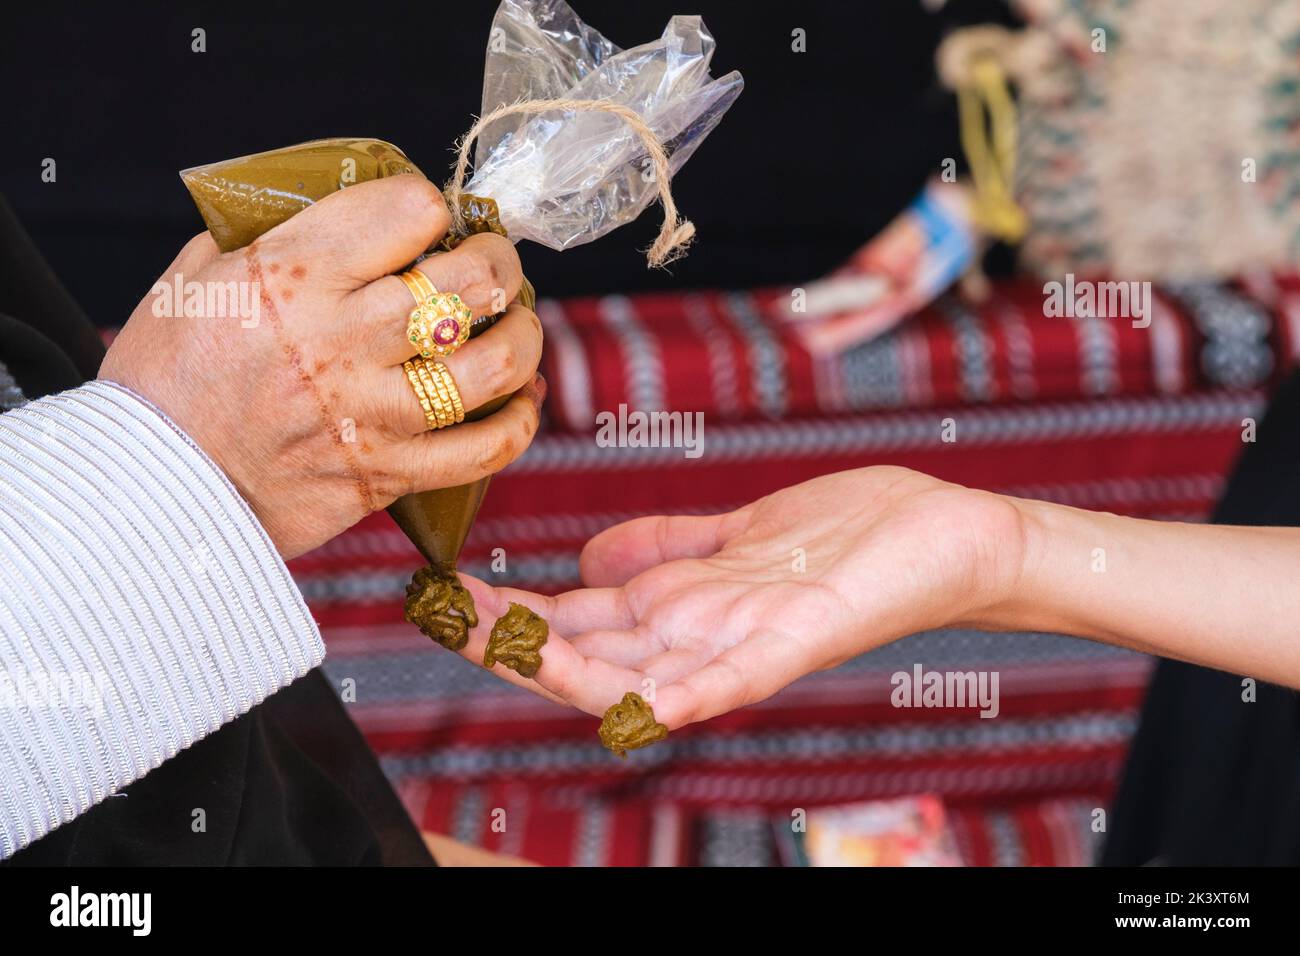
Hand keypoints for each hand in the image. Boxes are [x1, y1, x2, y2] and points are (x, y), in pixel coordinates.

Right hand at [100, 175, 544, 558]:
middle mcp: (342, 339)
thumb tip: (335, 210)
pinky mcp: (385, 473)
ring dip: (524, 338)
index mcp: (292, 275)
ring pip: (493, 366)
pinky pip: (483, 451)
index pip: (409, 210)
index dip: (432, 206)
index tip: (430, 221)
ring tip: (518, 326)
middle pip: (468, 284)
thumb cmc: (166, 380)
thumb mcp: (194, 278)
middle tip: (493, 266)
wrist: (147, 490)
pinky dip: (518, 424)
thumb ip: (268, 239)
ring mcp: (371, 412)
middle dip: (498, 262)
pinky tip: (520, 402)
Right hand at [457, 466, 1028, 727]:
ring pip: (638, 671)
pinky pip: (735, 678)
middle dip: (511, 637)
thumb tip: (583, 559)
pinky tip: (643, 704)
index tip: (441, 592)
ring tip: (498, 642)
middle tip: (438, 612)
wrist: (943, 536)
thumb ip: (663, 547)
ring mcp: (743, 642)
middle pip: (587, 652)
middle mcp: (698, 637)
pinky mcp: (799, 636)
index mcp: (678, 608)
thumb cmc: (846, 533)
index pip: (572, 620)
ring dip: (569, 666)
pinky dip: (689, 694)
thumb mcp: (733, 533)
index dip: (507, 612)